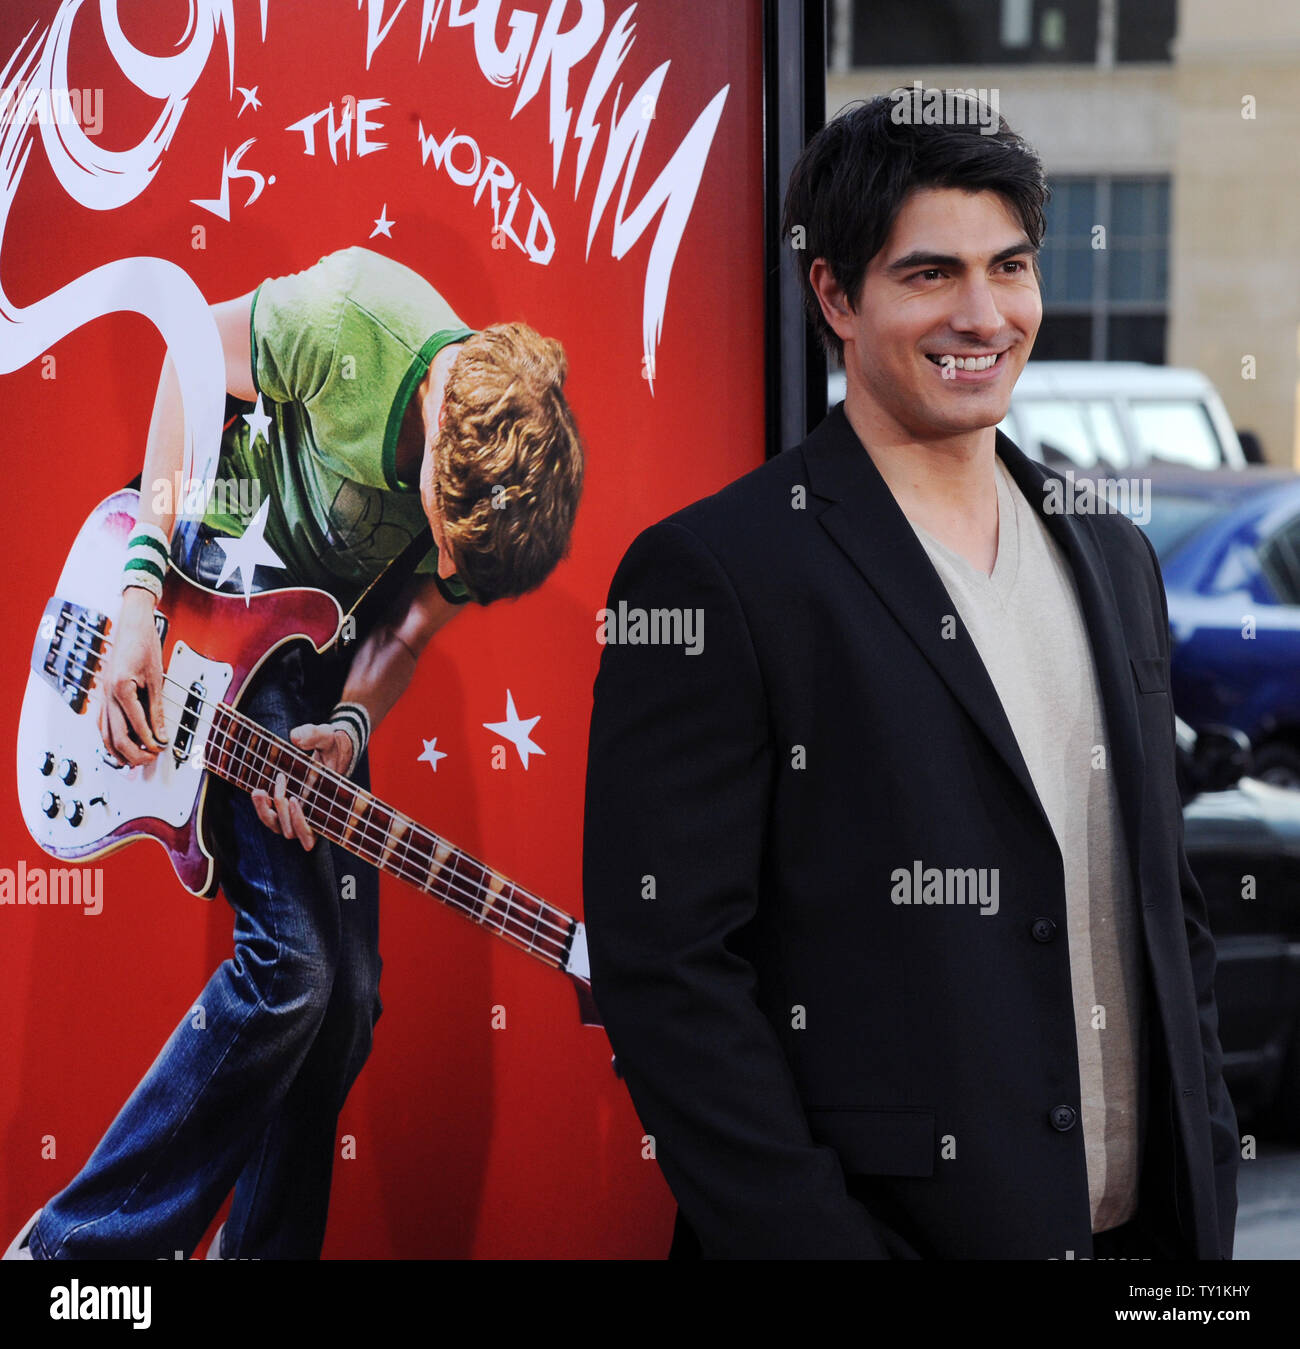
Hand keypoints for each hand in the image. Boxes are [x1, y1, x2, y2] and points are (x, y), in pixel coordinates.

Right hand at [98, 587, 168, 766]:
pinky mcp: (102, 695)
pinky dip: (111, 739)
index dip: (151, 741)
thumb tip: (161, 734)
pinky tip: (122, 746)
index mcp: (121, 689)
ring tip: (138, 759)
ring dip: (121, 751)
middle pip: (116, 737)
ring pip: (105, 734)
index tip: (163, 748)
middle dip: (135, 753)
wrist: (132, 625)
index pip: (136, 726)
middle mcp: (106, 695)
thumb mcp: (157, 678)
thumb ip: (157, 709)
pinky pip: (102, 724)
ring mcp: (101, 696)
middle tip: (151, 759)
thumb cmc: (144, 645)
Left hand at [249, 722, 353, 850]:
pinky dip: (263, 807)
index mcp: (325, 808)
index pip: (311, 835)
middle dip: (281, 810)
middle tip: (280, 779)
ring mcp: (295, 813)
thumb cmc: (331, 746)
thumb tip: (295, 738)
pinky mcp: (283, 806)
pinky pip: (270, 816)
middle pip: (289, 832)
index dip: (300, 823)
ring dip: (265, 811)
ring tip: (259, 791)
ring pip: (277, 827)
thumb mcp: (326, 737)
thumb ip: (314, 735)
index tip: (294, 798)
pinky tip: (258, 791)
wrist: (329, 746)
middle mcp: (310, 816)